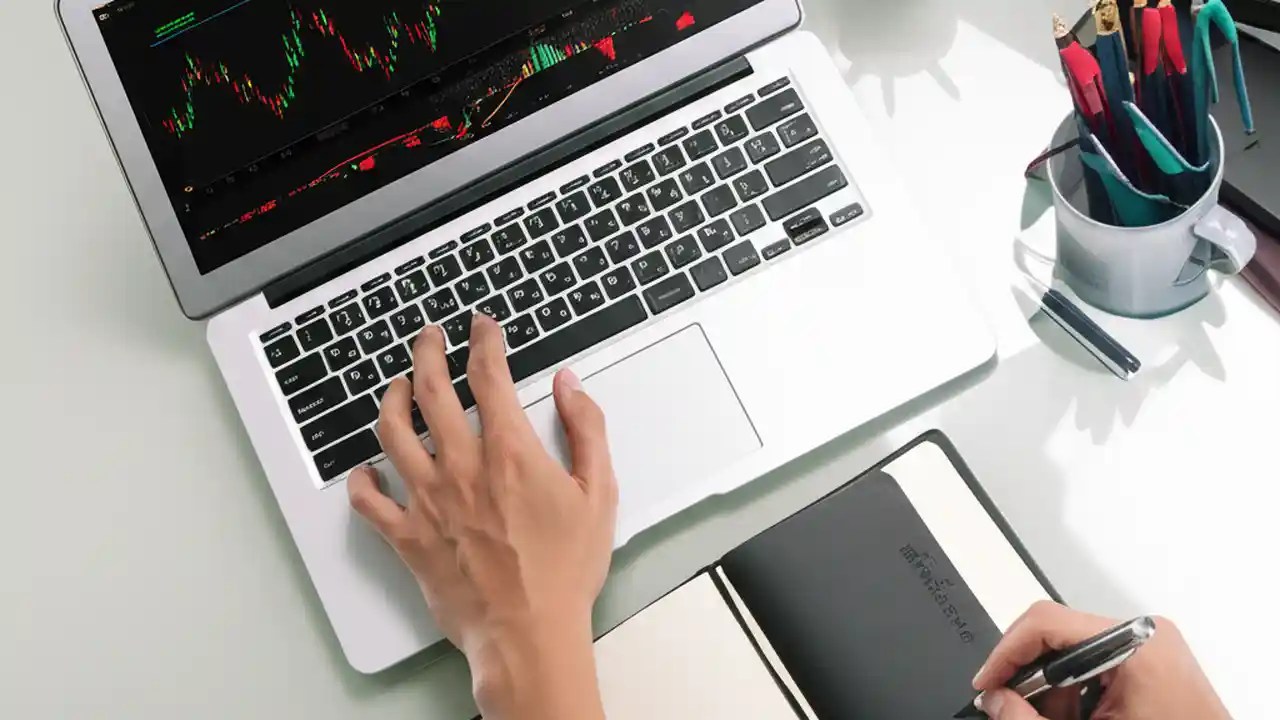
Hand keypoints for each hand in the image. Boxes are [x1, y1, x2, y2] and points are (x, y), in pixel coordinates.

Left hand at [347, 313, 617, 719]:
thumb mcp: (599, 493)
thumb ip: (587, 430)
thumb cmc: (566, 571)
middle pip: (430, 390)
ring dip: (391, 400)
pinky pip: (370, 501)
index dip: (484, 342)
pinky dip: (362, 480)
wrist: (528, 633)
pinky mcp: (408, 536)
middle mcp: (462, 467)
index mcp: (510, 453)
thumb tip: (569, 386)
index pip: (488, 376)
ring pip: (392, 433)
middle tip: (429, 336)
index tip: (481, 328)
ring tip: (396, 385)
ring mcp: (429, 501)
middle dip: (427, 352)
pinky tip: (365, 468)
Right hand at [972, 602, 1229, 719]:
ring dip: (1053, 689)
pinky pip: (1098, 661)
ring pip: (1074, 650)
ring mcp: (1154, 646)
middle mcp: (1148, 635)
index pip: (1047, 622)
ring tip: (1051, 719)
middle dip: (1029, 677)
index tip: (988, 682)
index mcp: (1136, 645)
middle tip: (1011, 708)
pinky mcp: (1156, 660)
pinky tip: (1078, 717)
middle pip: (1058, 635)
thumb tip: (995, 700)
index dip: (1006, 652)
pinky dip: (1078, 690)